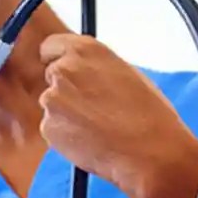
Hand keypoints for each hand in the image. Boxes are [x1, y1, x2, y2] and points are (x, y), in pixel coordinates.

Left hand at [38, 34, 197, 197]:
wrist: (150, 151)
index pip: (50, 46)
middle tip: (92, 107)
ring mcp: (52, 99)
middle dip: (66, 89)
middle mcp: (64, 70)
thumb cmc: (148, 114)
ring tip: (97, 126)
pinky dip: (65, 135)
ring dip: (65, 114)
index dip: (58, 60)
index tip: (67, 73)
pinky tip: (90, 140)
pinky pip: (52, 128)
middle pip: (50, 76)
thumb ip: (95, 66)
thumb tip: (82, 71)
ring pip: (52, 105)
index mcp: (85, 50)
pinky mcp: (48, 127)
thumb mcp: (125, 73)